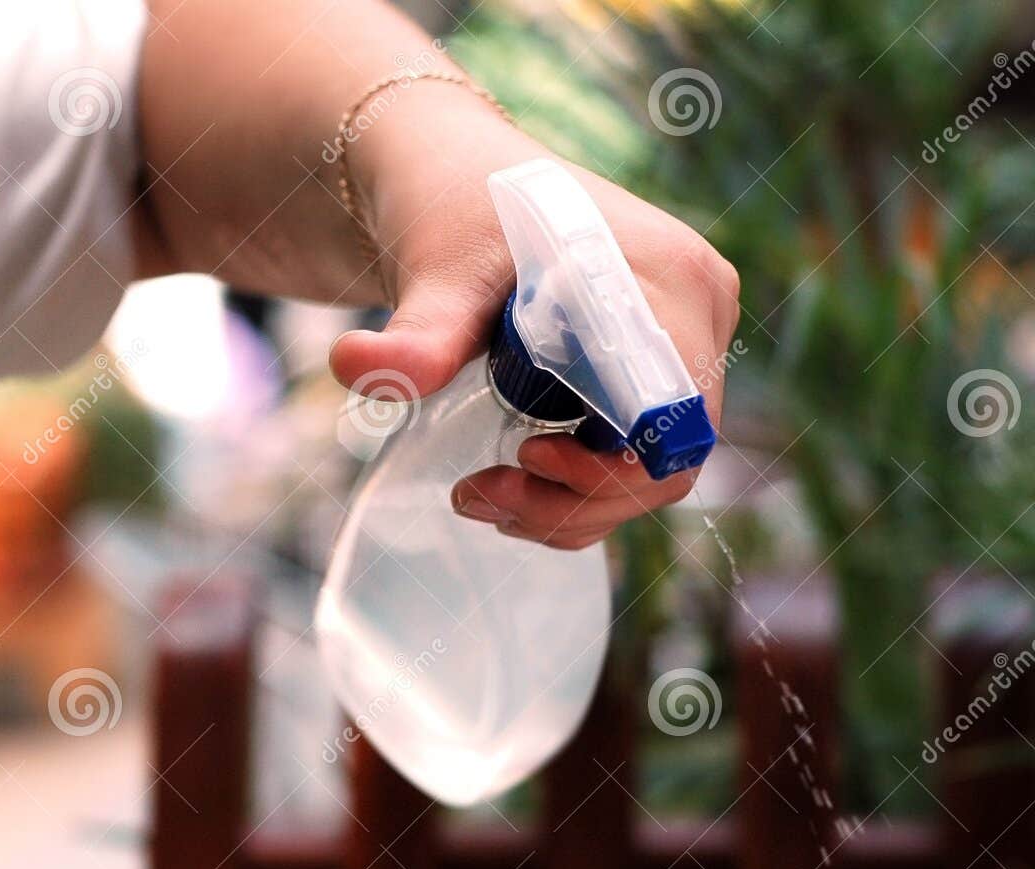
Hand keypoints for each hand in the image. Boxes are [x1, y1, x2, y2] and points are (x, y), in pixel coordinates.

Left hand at [328, 86, 739, 549]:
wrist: (448, 181)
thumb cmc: (455, 210)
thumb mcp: (439, 273)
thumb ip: (418, 333)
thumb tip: (351, 366)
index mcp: (674, 284)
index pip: (673, 421)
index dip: (610, 465)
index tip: (525, 456)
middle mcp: (698, 314)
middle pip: (668, 458)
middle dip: (574, 499)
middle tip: (476, 496)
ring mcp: (681, 345)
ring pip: (651, 470)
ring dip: (569, 506)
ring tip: (478, 496)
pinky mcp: (651, 368)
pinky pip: (632, 455)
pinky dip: (573, 490)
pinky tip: (504, 487)